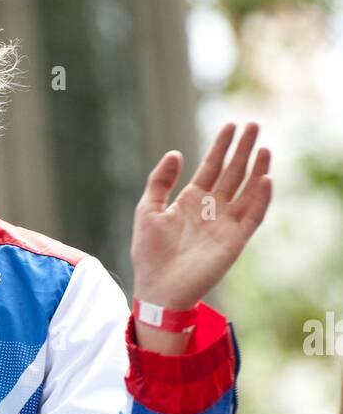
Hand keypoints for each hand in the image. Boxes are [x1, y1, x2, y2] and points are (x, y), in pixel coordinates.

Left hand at [131, 122, 271, 334]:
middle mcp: (212, 209)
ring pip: (248, 191)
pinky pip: (252, 216)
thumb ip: (159, 182)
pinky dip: (261, 199)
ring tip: (263, 147)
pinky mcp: (234, 241)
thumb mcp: (147, 210)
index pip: (212, 167)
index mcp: (192, 201)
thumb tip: (175, 154)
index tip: (231, 124)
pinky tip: (266, 179)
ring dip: (257, 170)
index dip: (221, 146)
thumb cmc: (149, 254)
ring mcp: (225, 224)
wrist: (157, 288)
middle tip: (254, 124)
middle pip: (233, 173)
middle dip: (243, 150)